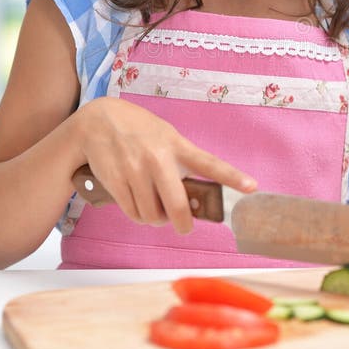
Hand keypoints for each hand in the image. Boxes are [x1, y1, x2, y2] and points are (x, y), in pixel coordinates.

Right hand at [74, 96, 256, 233]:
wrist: (96, 121)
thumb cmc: (136, 130)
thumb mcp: (164, 135)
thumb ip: (180, 160)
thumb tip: (192, 196)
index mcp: (175, 144)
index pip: (208, 163)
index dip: (231, 176)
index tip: (251, 186)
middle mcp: (157, 158)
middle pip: (177, 205)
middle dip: (183, 223)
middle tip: (184, 226)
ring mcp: (135, 170)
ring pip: (152, 214)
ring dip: (155, 218)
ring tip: (153, 207)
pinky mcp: (115, 181)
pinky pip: (133, 213)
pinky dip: (138, 215)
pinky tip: (137, 204)